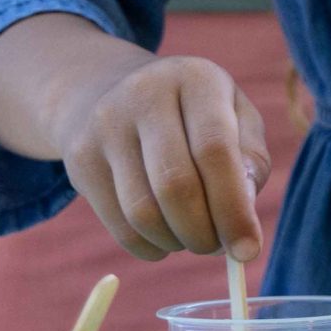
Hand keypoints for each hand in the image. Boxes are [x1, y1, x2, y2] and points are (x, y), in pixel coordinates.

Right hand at [55, 53, 270, 262]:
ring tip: (194, 239)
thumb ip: (250, 162)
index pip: (215, 151)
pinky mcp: (80, 158)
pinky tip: (165, 240)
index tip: (249, 250)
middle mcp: (145, 95)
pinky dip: (148, 246)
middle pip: (175, 185)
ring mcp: (105, 126)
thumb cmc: (194, 114)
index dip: (233, 207)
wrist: (112, 90)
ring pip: (142, 211)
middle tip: (219, 248)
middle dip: (204, 232)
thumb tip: (243, 217)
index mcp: (196, 79)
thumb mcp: (235, 117)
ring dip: (176, 242)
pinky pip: (117, 223)